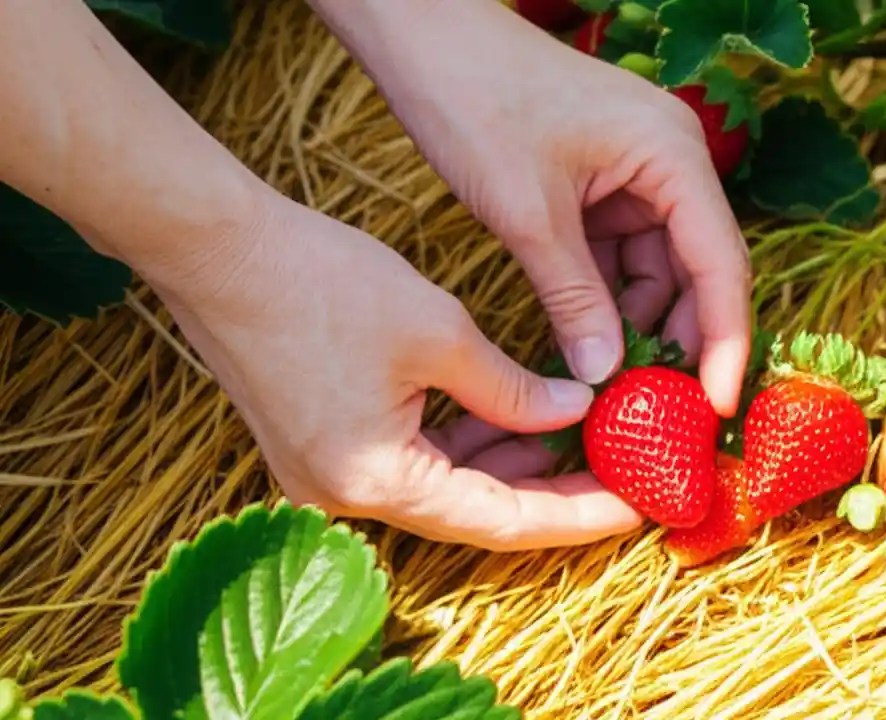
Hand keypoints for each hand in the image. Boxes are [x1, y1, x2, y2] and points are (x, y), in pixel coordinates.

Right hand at [155, 195, 642, 549]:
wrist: (217, 250)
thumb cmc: (321, 282)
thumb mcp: (439, 333)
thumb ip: (513, 388)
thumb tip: (577, 411)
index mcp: (375, 482)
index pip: (500, 521)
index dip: (575, 516)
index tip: (634, 509)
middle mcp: (344, 500)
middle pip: (473, 516)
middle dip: (549, 495)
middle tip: (618, 475)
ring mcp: (325, 480)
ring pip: (443, 492)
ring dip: (509, 470)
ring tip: (581, 446)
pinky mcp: (319, 451)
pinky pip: (410, 466)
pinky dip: (464, 449)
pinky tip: (515, 426)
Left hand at [312, 0, 753, 413]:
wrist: (423, 39)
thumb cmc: (475, 100)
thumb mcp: (529, 214)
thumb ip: (575, 300)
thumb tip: (605, 379)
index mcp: (674, 155)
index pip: (721, 264)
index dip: (725, 341)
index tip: (717, 407)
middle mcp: (673, 161)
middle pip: (700, 269)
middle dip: (681, 338)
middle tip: (661, 409)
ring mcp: (640, 171)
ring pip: (661, 268)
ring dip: (639, 323)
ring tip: (615, 386)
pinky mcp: (606, 183)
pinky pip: (623, 253)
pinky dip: (608, 298)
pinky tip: (590, 342)